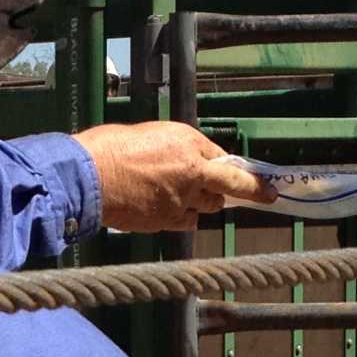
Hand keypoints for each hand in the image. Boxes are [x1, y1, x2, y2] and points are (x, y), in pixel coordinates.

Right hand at [75, 121, 277, 232]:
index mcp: (189, 144)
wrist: (88, 177)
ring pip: (206, 207)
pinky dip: (183, 217)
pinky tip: (164, 208)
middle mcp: (192, 172)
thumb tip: (194, 160)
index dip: (247, 177)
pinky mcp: (167, 221)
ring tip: (173, 192)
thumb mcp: (152, 134)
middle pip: (224, 188)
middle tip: (213, 189)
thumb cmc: (112, 148)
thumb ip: (180, 149)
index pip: (227, 161)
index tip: (268, 190)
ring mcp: (181, 200)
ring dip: (201, 202)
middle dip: (221, 188)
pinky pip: (187, 222)